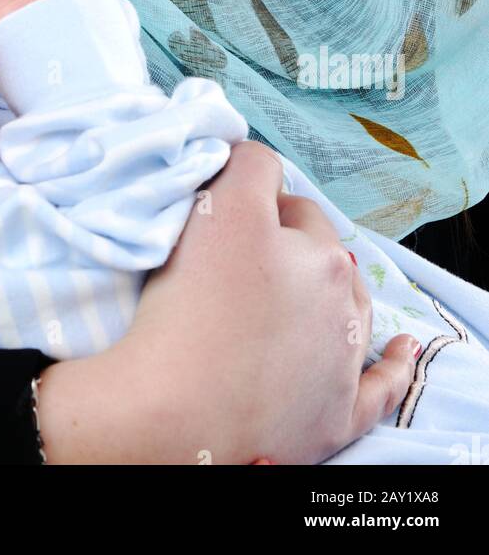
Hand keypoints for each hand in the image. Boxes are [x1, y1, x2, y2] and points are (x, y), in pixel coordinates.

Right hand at [35, 141, 418, 464]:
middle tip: (237, 263)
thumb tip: (256, 154)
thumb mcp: (217, 208)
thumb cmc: (189, 309)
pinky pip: (380, 387)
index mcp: (317, 254)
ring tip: (296, 300)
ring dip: (332, 298)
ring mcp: (341, 365)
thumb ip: (247, 165)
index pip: (289, 205)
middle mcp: (341, 306)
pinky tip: (399, 350)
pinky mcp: (335, 417)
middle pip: (320, 256)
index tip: (221, 220)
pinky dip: (392, 366)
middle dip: (289, 249)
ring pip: (350, 313)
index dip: (253, 206)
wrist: (174, 412)